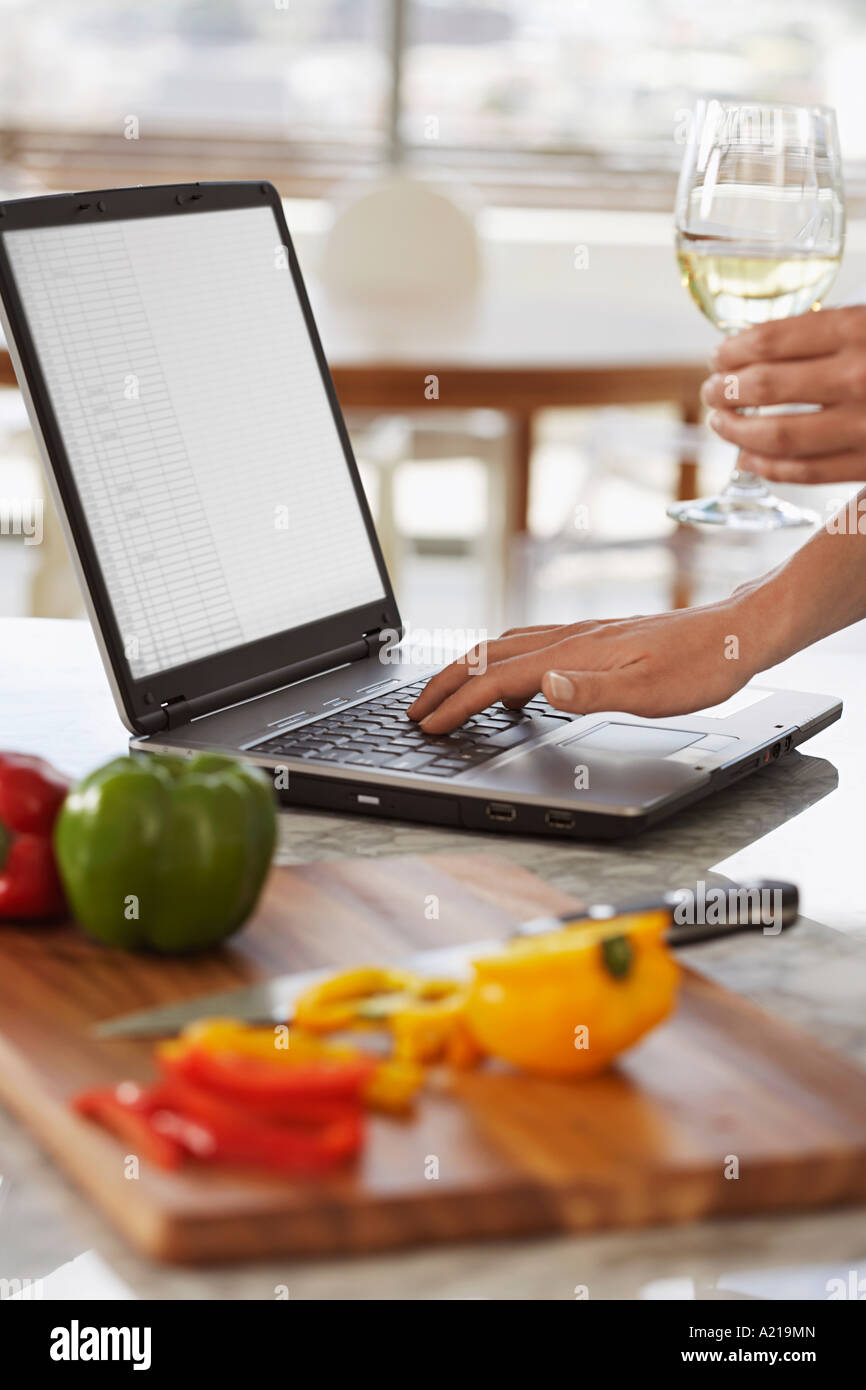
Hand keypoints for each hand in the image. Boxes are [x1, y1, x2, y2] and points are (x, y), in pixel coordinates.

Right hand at [407, 602, 763, 733]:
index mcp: (574, 654)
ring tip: (446, 691)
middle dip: (445, 683)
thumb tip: (543, 686)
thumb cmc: (701, 665)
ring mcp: (581, 636)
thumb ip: (594, 691)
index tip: (429, 725)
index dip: (458, 704)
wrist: (737, 632)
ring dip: (467, 668)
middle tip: (416, 709)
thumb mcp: (652, 692)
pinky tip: (509, 674)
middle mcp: (570, 639)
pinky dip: (498, 660)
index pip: (497, 680)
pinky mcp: (594, 638)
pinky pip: (528, 644)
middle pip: (488, 656)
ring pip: (504, 647)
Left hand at [701, 306, 865, 484]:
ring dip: (737, 431)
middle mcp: (858, 376)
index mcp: (857, 330)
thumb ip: (831, 332)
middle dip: (726, 390)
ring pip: (778, 435)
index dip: (733, 350)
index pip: (772, 341)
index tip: (719, 357)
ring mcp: (864, 426)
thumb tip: (765, 347)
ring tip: (720, 423)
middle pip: (766, 386)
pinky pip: (805, 471)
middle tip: (711, 391)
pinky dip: (767, 466)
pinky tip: (748, 459)